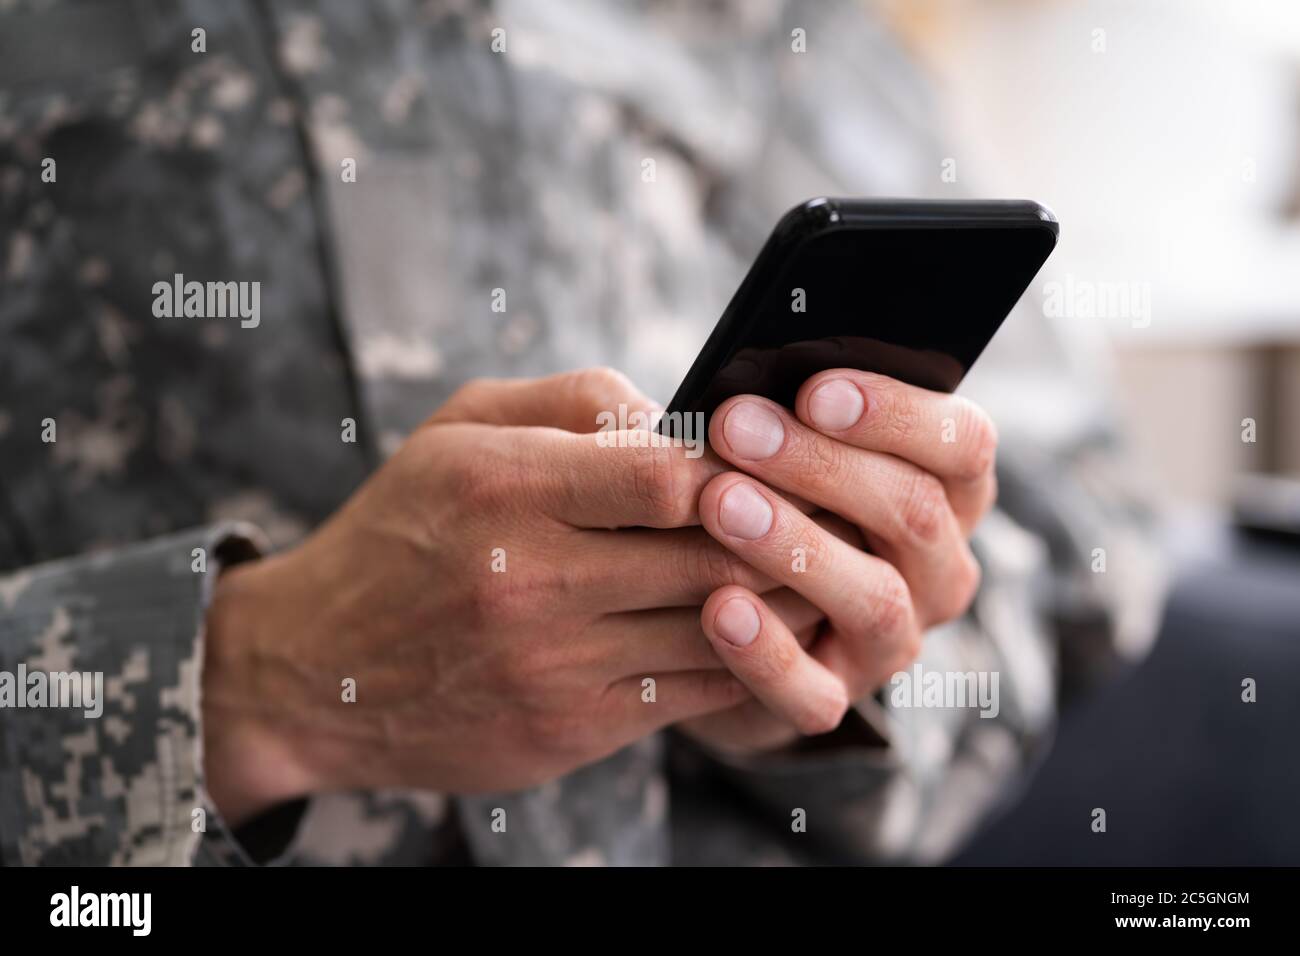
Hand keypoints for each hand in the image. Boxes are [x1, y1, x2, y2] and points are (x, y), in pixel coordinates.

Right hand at [202, 369, 811, 825]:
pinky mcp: (571, 728)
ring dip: (779, 597)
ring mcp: (553, 664)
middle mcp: (529, 579)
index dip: (737, 464)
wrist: (315, 671)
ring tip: (815, 567)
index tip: (763, 456)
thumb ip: (572, 400)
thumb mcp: (457, 430)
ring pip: (716, 628)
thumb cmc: (402, 530)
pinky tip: (763, 628)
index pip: (668, 473)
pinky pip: (693, 691)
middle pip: (709, 554)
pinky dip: (743, 657)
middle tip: (826, 512)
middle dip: (780, 532)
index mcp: (504, 486)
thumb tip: (680, 416)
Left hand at [679, 369, 996, 753]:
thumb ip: (781, 413)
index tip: (814, 387)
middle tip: (736, 427)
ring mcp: (891, 642)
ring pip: (875, 598)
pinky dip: (766, 652)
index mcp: (944, 492)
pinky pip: (814, 691)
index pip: (962, 443)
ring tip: (721, 505)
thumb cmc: (758, 497)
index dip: (895, 412)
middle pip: (913, 510)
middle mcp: (936, 569)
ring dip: (796, 546)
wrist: (709, 622)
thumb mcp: (778, 449)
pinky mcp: (832, 700)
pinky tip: (718, 610)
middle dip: (821, 464)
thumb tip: (741, 381)